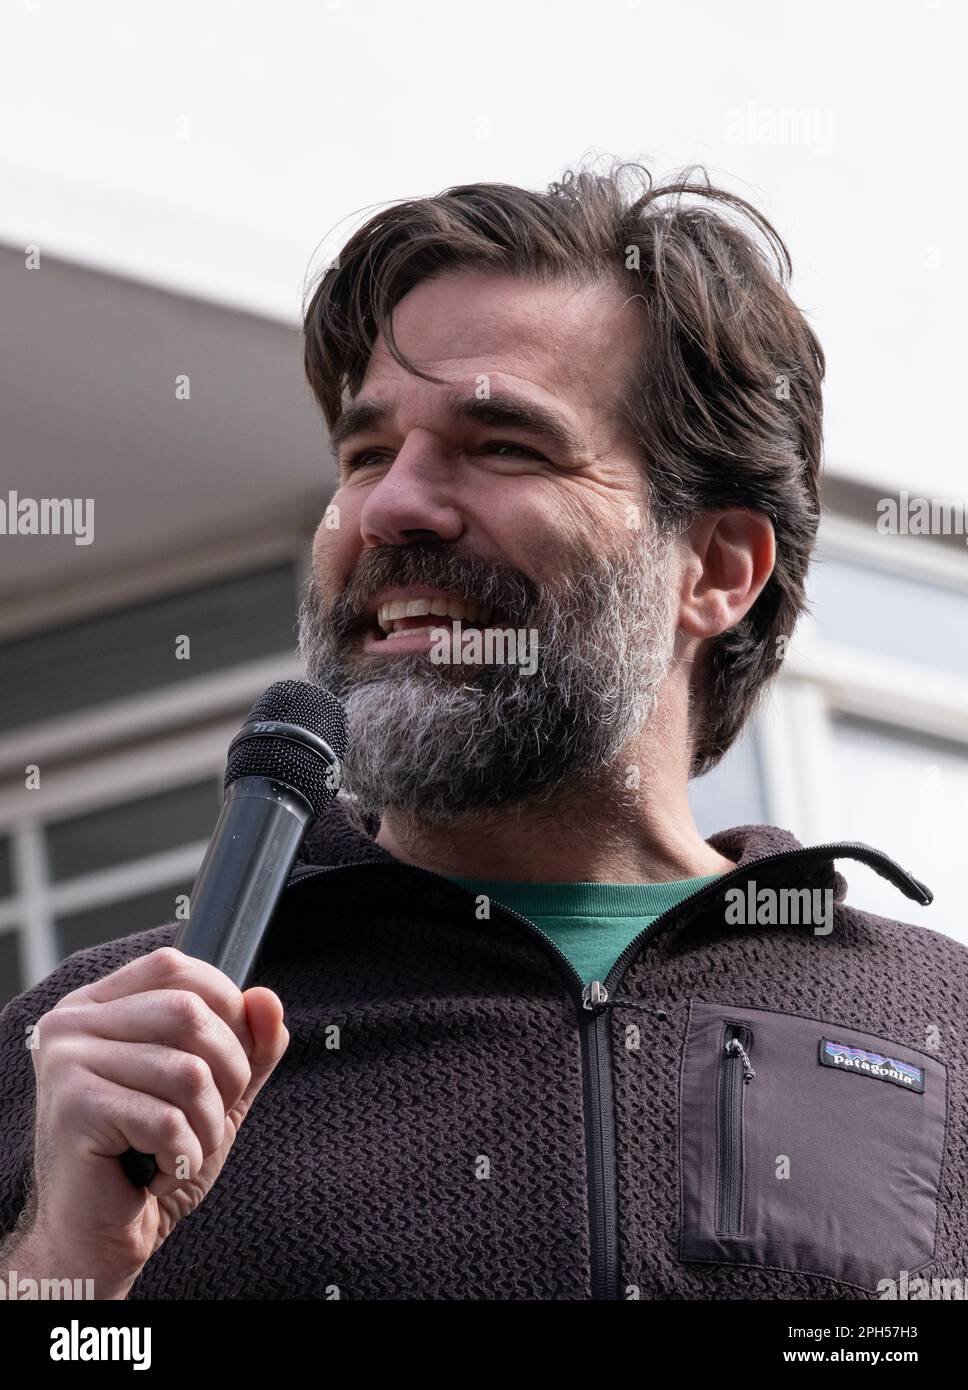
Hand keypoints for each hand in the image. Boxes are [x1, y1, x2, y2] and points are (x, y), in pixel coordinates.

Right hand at [18, 946, 287, 1291]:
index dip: (225, 1005)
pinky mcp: (72, 1109)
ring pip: (186, 1071)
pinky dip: (183, 1155)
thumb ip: (248, 1045)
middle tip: (210, 1118)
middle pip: (189, 1012)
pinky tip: (160, 1172)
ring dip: (207, 1125)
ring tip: (183, 1150)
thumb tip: (268, 999)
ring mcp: (66, 1062)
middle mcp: (72, 1023)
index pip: (176, 967)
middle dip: (228, 1073)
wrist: (97, 1238)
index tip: (231, 1058)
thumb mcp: (215, 1092)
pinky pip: (166, 1120)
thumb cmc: (151, 1159)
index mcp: (98, 1005)